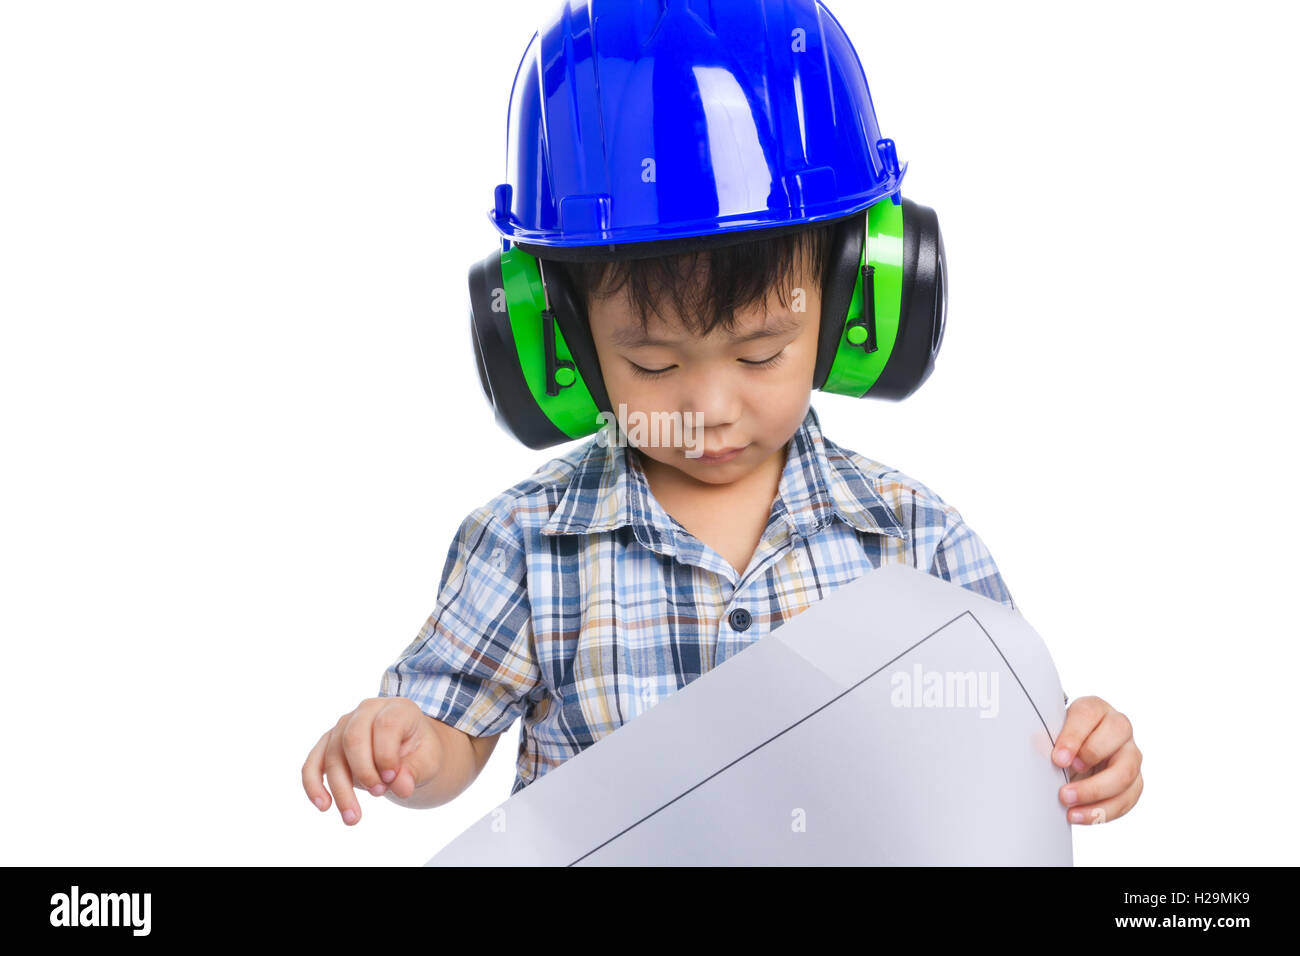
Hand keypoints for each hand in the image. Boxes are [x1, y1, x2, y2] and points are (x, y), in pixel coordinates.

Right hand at [302, 697, 444, 824]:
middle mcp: (367, 711)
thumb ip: (416, 771)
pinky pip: (313, 763)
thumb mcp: (429, 761)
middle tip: (380, 793)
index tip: (394, 779)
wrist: (410, 753)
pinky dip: (314, 785)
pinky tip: (323, 806)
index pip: (385, 725)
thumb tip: (401, 787)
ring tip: (353, 818)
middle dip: (364, 771)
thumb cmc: (420, 754)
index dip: (387, 755)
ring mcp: (344, 726)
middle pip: (353, 738)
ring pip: (332, 756)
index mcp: (397, 709)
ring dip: (341, 789)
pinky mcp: (329, 744)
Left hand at [1051, 695, 1142, 824]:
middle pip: (1117, 734)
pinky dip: (1101, 811)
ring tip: (1067, 802)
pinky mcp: (1134, 781)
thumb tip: (1038, 745)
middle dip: (1090, 756)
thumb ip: (1048, 737)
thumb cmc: (1063, 742)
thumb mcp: (1052, 734)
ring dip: (1095, 791)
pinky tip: (1078, 815)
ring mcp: (1130, 754)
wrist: (1075, 757)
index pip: (1088, 714)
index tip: (1057, 758)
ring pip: (1126, 771)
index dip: (1073, 736)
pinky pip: (1126, 799)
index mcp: (1095, 709)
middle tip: (1064, 772)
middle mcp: (1119, 728)